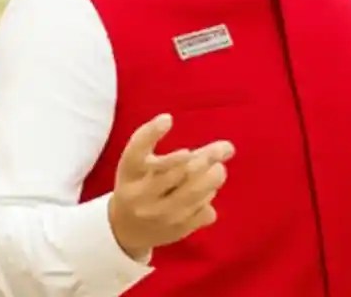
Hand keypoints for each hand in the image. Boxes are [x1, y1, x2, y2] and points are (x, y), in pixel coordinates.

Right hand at [107, 113, 234, 259]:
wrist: (124, 229)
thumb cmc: (136, 184)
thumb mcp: (134, 163)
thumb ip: (153, 141)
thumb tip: (202, 135)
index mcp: (128, 173)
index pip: (136, 152)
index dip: (151, 133)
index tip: (168, 119)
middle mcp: (140, 195)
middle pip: (178, 171)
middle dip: (207, 156)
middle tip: (225, 148)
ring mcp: (158, 215)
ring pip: (193, 192)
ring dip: (213, 177)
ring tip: (218, 169)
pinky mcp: (175, 231)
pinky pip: (202, 212)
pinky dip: (209, 198)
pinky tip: (207, 192)